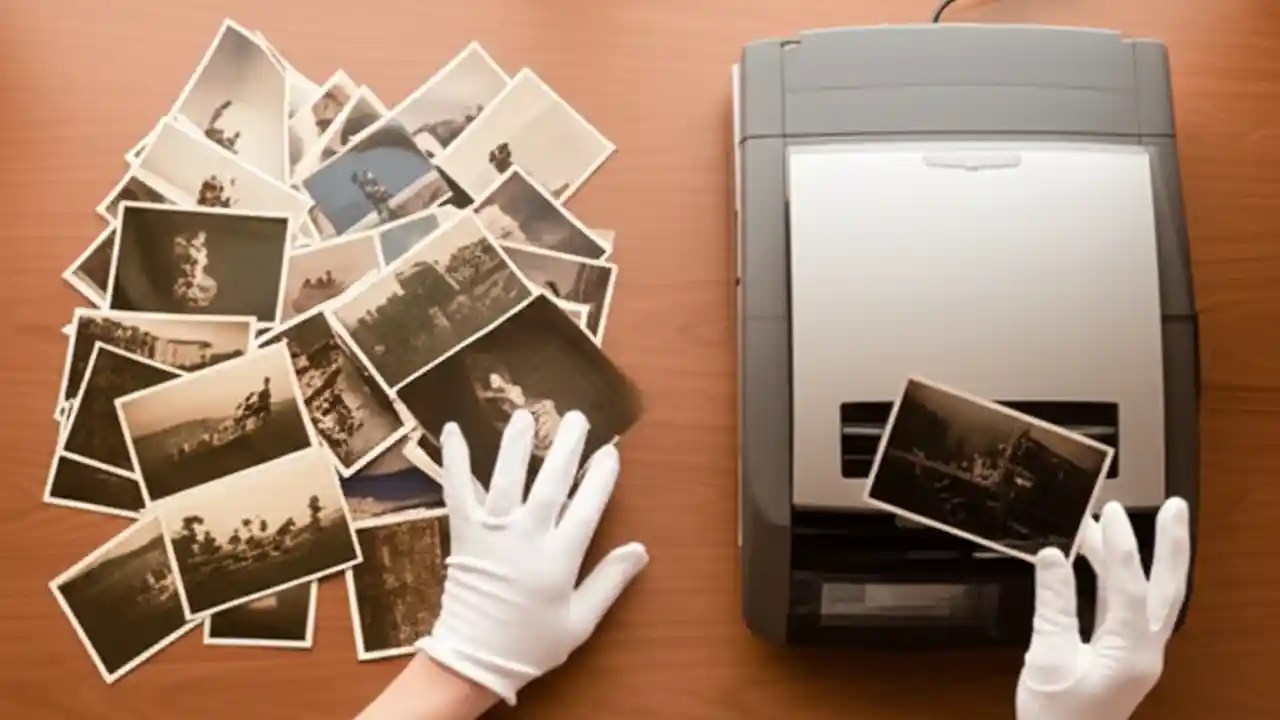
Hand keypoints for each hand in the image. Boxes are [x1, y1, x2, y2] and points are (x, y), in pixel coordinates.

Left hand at [414, 410, 648, 705]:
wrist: (474, 660)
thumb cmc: (531, 644)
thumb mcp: (580, 621)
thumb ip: (610, 582)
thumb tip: (640, 549)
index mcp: (559, 558)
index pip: (588, 507)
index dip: (601, 478)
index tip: (610, 453)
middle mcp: (527, 536)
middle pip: (552, 482)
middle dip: (567, 447)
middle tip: (577, 418)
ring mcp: (493, 532)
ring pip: (507, 478)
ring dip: (516, 444)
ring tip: (524, 415)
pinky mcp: (464, 533)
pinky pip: (458, 491)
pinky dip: (454, 460)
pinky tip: (452, 430)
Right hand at [1016, 498, 1190, 719]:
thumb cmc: (1055, 717)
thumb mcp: (1048, 659)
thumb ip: (1053, 605)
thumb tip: (1054, 555)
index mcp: (1131, 654)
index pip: (1129, 589)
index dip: (1120, 548)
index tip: (1107, 513)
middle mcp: (1145, 652)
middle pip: (1167, 589)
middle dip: (1172, 546)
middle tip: (1175, 506)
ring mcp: (1139, 655)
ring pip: (1150, 596)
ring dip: (1139, 558)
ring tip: (1113, 522)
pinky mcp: (1125, 657)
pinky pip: (1131, 608)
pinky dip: (1119, 580)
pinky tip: (1098, 561)